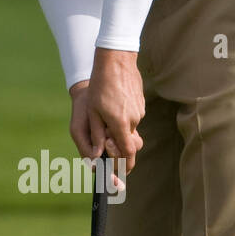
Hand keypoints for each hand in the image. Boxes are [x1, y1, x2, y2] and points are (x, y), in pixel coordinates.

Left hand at [69, 48, 144, 173]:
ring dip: (120, 130)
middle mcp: (133, 120)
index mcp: (120, 124)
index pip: (127, 154)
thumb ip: (97, 136)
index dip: (125, 166)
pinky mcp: (141, 105)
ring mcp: (140, 112)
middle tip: (110, 149)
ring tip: (106, 117)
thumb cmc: (100, 86)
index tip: (121, 174)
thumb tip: (98, 156)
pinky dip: (124, 119)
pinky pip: (133, 118)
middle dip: (121, 149)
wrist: (116, 61)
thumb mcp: (93, 113)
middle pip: (130, 144)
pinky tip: (114, 105)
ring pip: (131, 130)